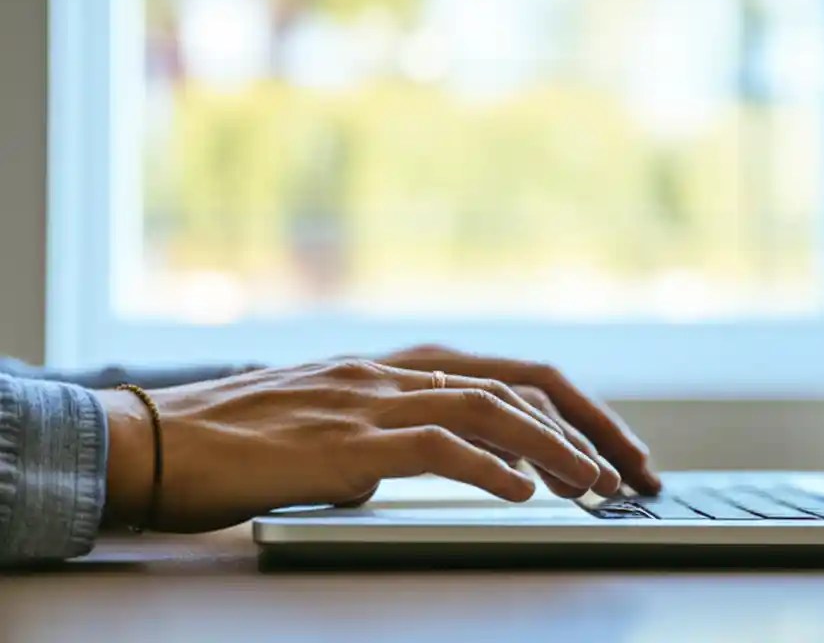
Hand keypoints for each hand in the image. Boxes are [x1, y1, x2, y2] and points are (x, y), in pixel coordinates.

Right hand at [99, 360, 602, 532]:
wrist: (152, 443)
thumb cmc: (236, 445)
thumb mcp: (333, 432)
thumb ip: (392, 438)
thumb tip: (441, 467)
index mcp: (395, 370)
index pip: (508, 377)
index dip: (571, 412)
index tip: (611, 452)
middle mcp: (391, 373)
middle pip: (518, 383)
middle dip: (588, 425)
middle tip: (631, 471)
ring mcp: (368, 400)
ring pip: (488, 408)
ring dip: (552, 448)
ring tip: (593, 486)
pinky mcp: (342, 440)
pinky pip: (433, 445)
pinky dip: (487, 466)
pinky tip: (520, 493)